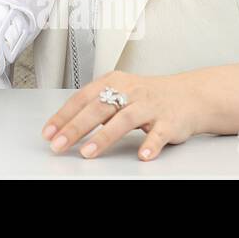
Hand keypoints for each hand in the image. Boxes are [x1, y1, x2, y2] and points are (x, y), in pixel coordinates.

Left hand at [43, 71, 202, 160]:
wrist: (190, 95)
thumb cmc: (148, 96)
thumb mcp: (119, 92)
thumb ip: (96, 105)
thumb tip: (66, 124)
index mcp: (113, 82)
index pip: (82, 98)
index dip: (63, 116)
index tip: (48, 133)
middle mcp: (130, 91)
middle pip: (98, 108)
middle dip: (75, 128)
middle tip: (59, 144)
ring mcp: (150, 106)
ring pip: (124, 120)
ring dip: (104, 137)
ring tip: (88, 153)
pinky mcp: (169, 121)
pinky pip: (159, 134)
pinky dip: (150, 144)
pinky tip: (141, 155)